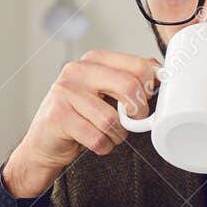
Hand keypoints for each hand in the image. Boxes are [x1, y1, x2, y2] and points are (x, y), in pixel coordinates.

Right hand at [2, 50, 159, 197]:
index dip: (150, 89)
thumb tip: (160, 74)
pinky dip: (103, 146)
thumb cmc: (81, 117)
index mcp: (95, 59)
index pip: (139, 66)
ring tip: (106, 133)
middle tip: (132, 121)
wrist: (45, 142)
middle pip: (129, 87)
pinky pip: (98, 138)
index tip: (145, 102)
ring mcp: (65, 91)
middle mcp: (78, 70)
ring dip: (117, 135)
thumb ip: (130, 80)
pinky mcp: (58, 115)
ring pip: (113, 119)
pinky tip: (93, 142)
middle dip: (138, 113)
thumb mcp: (106, 92)